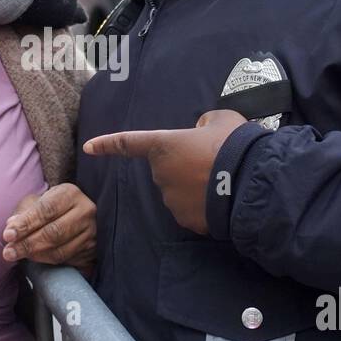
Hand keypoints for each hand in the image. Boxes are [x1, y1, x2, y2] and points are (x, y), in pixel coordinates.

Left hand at [2, 183, 96, 276]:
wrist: (78, 215)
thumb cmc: (52, 206)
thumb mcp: (37, 201)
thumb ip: (23, 213)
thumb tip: (11, 226)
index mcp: (70, 194)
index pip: (46, 210)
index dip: (25, 224)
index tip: (8, 235)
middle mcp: (85, 211)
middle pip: (54, 233)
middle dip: (27, 244)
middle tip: (8, 252)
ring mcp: (91, 232)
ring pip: (60, 250)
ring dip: (35, 256)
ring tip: (18, 255)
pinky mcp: (92, 250)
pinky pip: (67, 261)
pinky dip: (47, 261)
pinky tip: (35, 258)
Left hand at [82, 109, 247, 234]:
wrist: (252, 182)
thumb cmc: (233, 145)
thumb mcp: (220, 120)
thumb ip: (204, 123)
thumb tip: (201, 130)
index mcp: (163, 146)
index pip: (128, 143)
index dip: (107, 144)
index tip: (88, 147)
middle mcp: (161, 175)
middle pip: (167, 170)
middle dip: (184, 168)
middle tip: (212, 163)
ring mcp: (172, 201)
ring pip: (180, 192)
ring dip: (195, 188)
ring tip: (222, 181)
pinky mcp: (186, 220)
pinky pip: (192, 211)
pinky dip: (204, 207)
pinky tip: (223, 200)